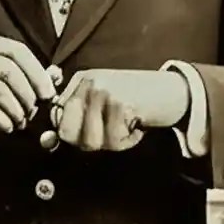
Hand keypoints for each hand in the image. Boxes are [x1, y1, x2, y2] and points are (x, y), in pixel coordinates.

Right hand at [0, 32, 57, 151]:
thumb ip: (23, 73)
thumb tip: (57, 74)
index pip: (16, 50)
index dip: (37, 72)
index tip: (48, 94)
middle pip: (8, 70)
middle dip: (28, 94)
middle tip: (33, 112)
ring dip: (16, 110)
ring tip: (20, 121)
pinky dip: (2, 120)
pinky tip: (7, 126)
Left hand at [50, 68, 189, 151]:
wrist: (177, 89)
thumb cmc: (139, 100)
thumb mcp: (103, 105)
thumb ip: (76, 121)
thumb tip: (46, 142)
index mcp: (80, 81)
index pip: (57, 118)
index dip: (66, 136)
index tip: (88, 138)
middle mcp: (87, 83)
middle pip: (67, 133)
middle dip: (87, 143)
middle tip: (110, 135)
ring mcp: (102, 92)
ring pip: (91, 141)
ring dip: (113, 142)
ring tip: (127, 127)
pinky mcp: (119, 103)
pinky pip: (114, 140)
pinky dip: (129, 140)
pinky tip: (138, 124)